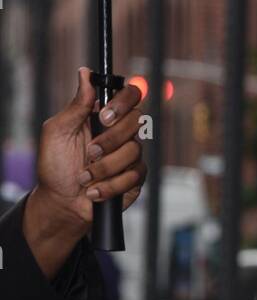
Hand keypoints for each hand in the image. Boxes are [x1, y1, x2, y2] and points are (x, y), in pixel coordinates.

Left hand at [23, 67, 146, 277]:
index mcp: (103, 116)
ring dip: (106, 167)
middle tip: (90, 152)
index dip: (123, 101)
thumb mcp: (58, 130)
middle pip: (136, 122)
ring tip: (85, 176)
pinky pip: (134, 177)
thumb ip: (76, 105)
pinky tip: (94, 191)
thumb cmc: (56, 166)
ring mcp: (129, 156)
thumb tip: (86, 74)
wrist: (62, 203)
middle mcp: (120, 133)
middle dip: (111, 140)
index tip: (103, 117)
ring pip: (134, 152)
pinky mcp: (134, 180)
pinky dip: (110, 186)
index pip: (129, 96)